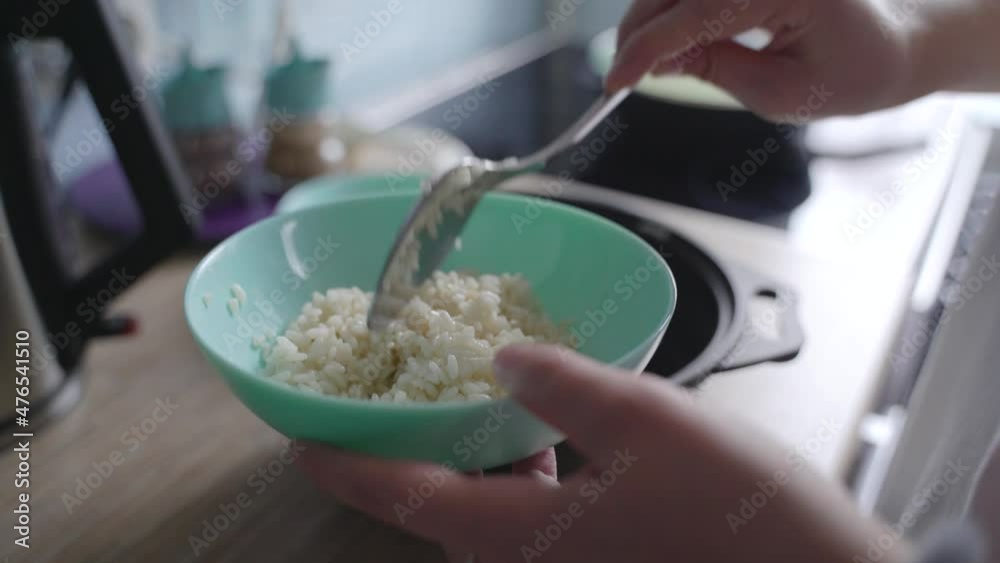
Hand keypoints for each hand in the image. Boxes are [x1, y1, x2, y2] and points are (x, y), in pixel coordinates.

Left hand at [297, 344, 911, 561]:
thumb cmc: (734, 515)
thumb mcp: (649, 425)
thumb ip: (564, 387)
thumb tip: (501, 354)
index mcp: (516, 533)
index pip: (399, 497)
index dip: (340, 465)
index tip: (294, 439)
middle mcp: (522, 559)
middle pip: (431, 504)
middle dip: (396, 454)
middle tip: (373, 401)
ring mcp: (557, 560)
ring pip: (479, 506)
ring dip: (459, 455)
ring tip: (447, 400)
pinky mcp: (592, 552)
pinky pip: (525, 510)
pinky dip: (513, 467)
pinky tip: (537, 431)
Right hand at [607, 0, 999, 118]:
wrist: (896, 47)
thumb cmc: (853, 75)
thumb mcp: (780, 94)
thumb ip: (715, 70)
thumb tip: (657, 63)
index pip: (692, 13)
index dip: (645, 50)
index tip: (614, 82)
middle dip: (641, 32)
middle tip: (624, 78)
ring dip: (654, 21)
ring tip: (653, 65)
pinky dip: (675, 12)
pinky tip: (675, 43)